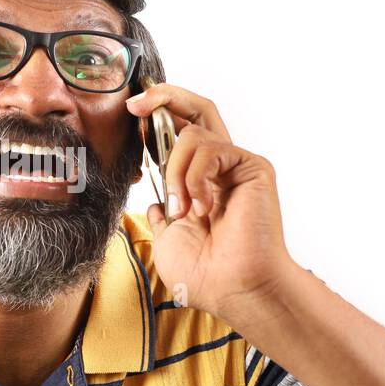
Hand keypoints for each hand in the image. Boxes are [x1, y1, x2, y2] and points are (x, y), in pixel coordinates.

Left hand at [126, 83, 297, 322]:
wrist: (232, 288)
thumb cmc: (203, 273)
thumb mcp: (166, 237)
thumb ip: (160, 212)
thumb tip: (154, 202)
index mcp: (199, 182)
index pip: (178, 134)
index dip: (155, 121)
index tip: (131, 119)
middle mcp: (219, 168)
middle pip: (196, 110)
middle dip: (164, 97)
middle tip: (136, 105)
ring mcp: (237, 165)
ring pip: (194, 133)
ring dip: (175, 170)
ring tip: (180, 209)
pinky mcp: (253, 167)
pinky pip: (213, 149)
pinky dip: (195, 176)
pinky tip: (199, 206)